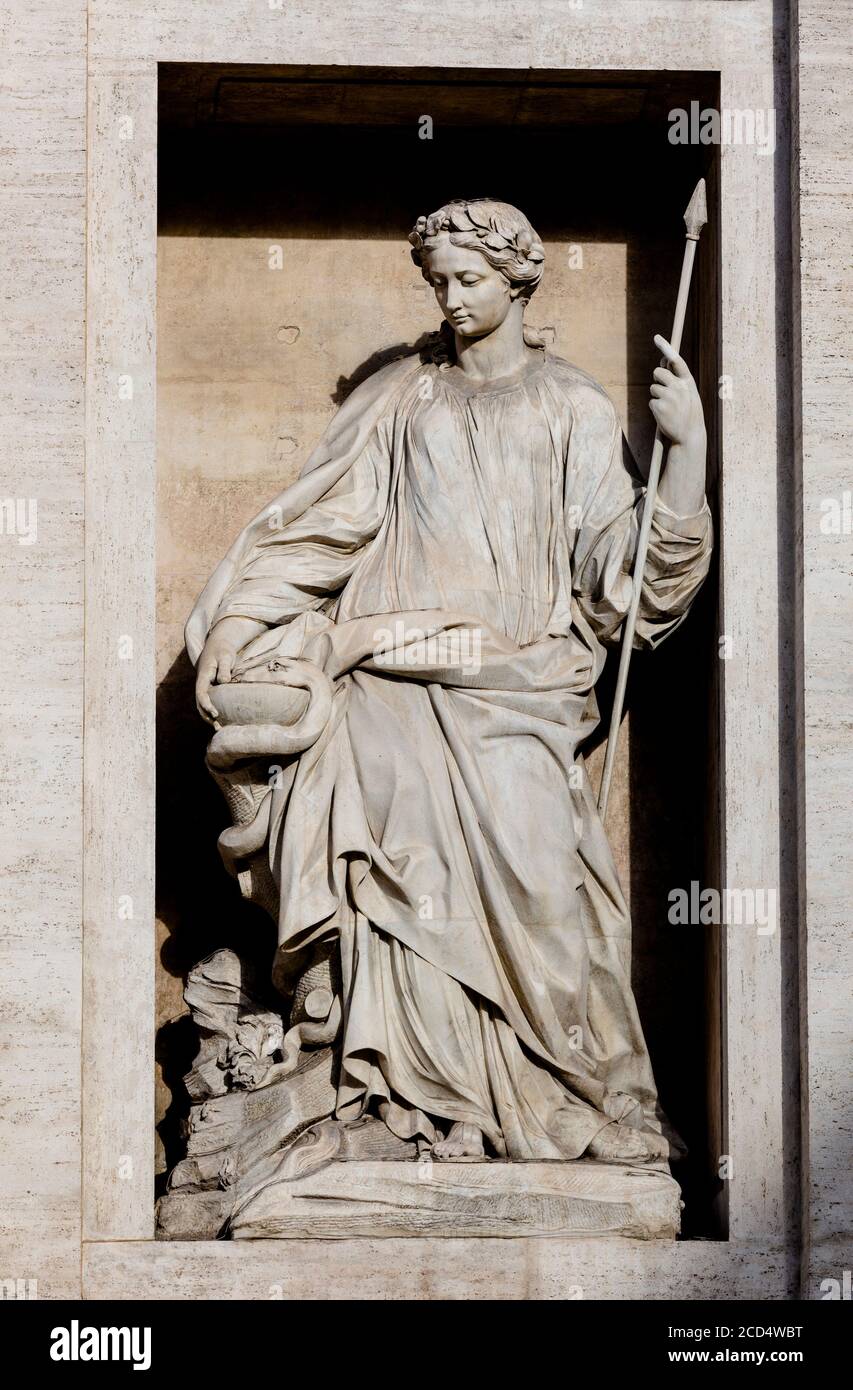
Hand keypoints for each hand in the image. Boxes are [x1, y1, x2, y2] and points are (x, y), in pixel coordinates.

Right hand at [195, 615, 265, 724]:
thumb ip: (224, 669)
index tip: (216, 713)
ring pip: (202, 705)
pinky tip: (223, 720)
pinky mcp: (210, 688)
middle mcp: (202, 683)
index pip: (201, 693)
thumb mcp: (225, 656)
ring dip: (208, 716)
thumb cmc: (222, 650)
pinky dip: (212, 712)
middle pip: (199, 703)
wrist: (218, 645)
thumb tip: (223, 682)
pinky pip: (209, 702)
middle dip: (206, 716)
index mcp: (203, 676)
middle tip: (218, 727)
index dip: (207, 705)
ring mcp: (205, 686)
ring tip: (219, 728)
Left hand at [649, 334, 704, 449]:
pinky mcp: (658, 407)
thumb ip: (678, 379)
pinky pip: (651, 402)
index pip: (676, 360)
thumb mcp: (688, 393)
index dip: (666, 348)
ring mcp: (668, 397)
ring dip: (657, 396)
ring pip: (653, 388)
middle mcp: (679, 387)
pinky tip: (665, 416)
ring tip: (669, 408)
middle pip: (658, 372)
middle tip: (665, 391)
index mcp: (688, 382)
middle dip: (658, 378)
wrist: (689, 435)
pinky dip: (655, 408)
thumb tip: (662, 363)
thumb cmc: (689, 412)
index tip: (656, 338)